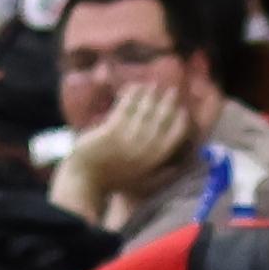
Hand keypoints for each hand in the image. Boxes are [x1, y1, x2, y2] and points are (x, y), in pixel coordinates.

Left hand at [79, 78, 193, 188]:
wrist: (86, 179)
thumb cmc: (114, 182)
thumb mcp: (143, 184)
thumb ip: (161, 176)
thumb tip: (177, 168)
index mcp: (155, 160)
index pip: (174, 136)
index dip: (180, 122)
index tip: (182, 110)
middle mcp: (145, 148)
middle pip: (161, 120)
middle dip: (169, 103)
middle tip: (173, 91)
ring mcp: (128, 138)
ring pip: (144, 111)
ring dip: (150, 95)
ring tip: (153, 85)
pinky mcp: (111, 130)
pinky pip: (125, 108)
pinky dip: (132, 95)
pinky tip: (135, 87)